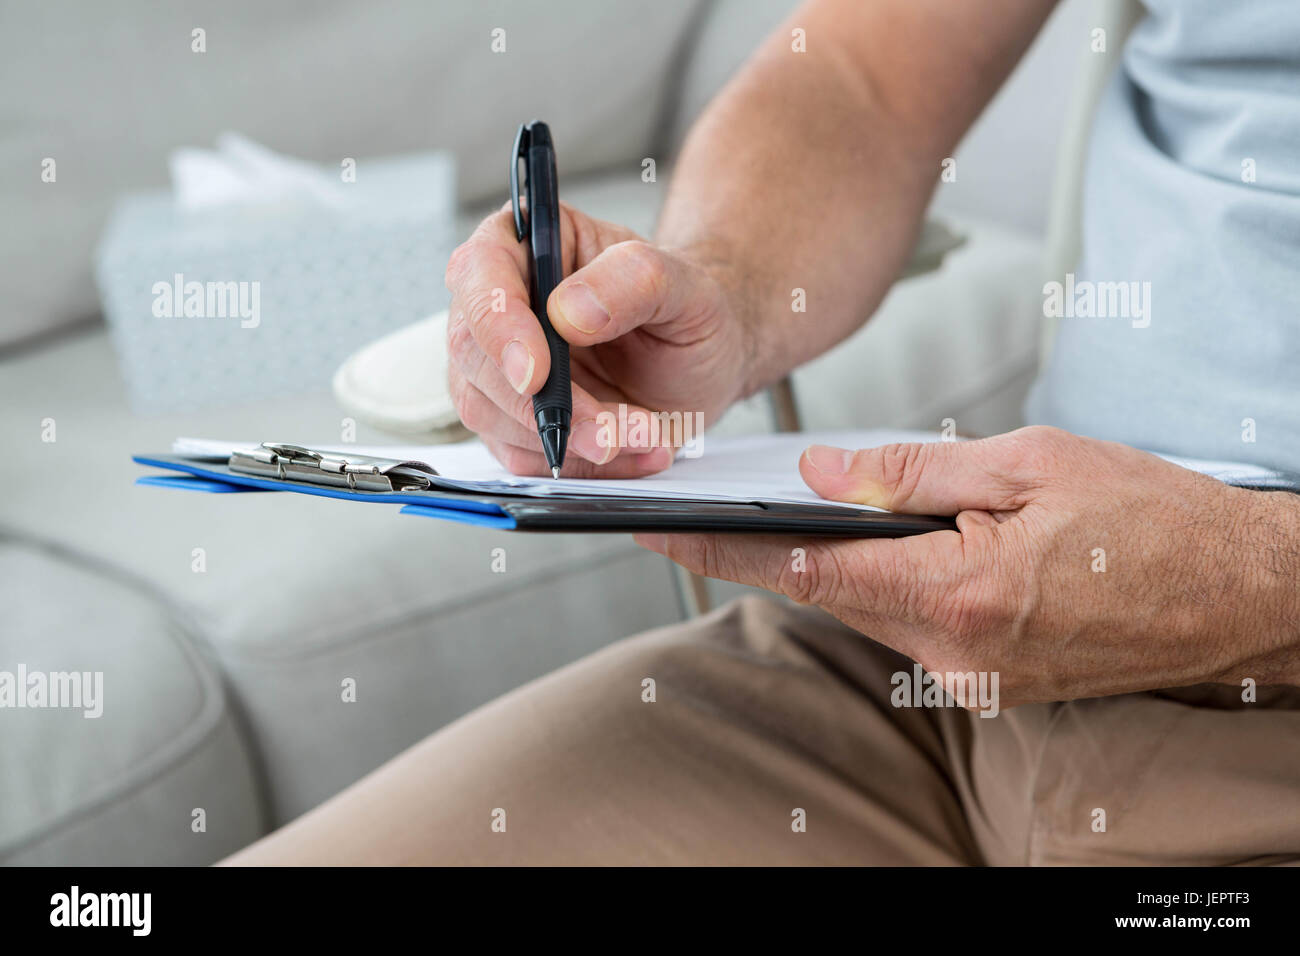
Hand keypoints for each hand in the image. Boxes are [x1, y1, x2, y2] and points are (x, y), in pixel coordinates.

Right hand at [445, 203, 746, 476]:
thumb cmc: (685, 310)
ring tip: (641, 434)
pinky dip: (579, 465)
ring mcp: (500, 367)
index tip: (534, 373)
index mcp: (530, 244)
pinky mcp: (512, 420)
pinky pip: (521, 455)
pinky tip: (633, 450)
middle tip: (607, 429)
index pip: (480, 272)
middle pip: (473, 354)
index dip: (498, 325)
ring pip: (488, 414)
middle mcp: (503, 303)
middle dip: (539, 405)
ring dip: (565, 440)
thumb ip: (630, 281)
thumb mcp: (682, 285)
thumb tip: (569, 311)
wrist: (700, 362)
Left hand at [637, 426, 1299, 705]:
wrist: (1238, 594)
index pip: (808, 568)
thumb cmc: (1151, 517)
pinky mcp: (988, 686)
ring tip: (798, 513)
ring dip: (832, 565)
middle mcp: (957, 654)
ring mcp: (973, 682)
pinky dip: (883, 586)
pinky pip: (909, 629)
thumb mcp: (1030, 462)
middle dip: (770, 548)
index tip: (661, 529)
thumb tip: (820, 474)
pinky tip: (884, 548)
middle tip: (708, 507)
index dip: (723, 547)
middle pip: (829, 593)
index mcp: (961, 592)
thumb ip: (913, 472)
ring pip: (867, 612)